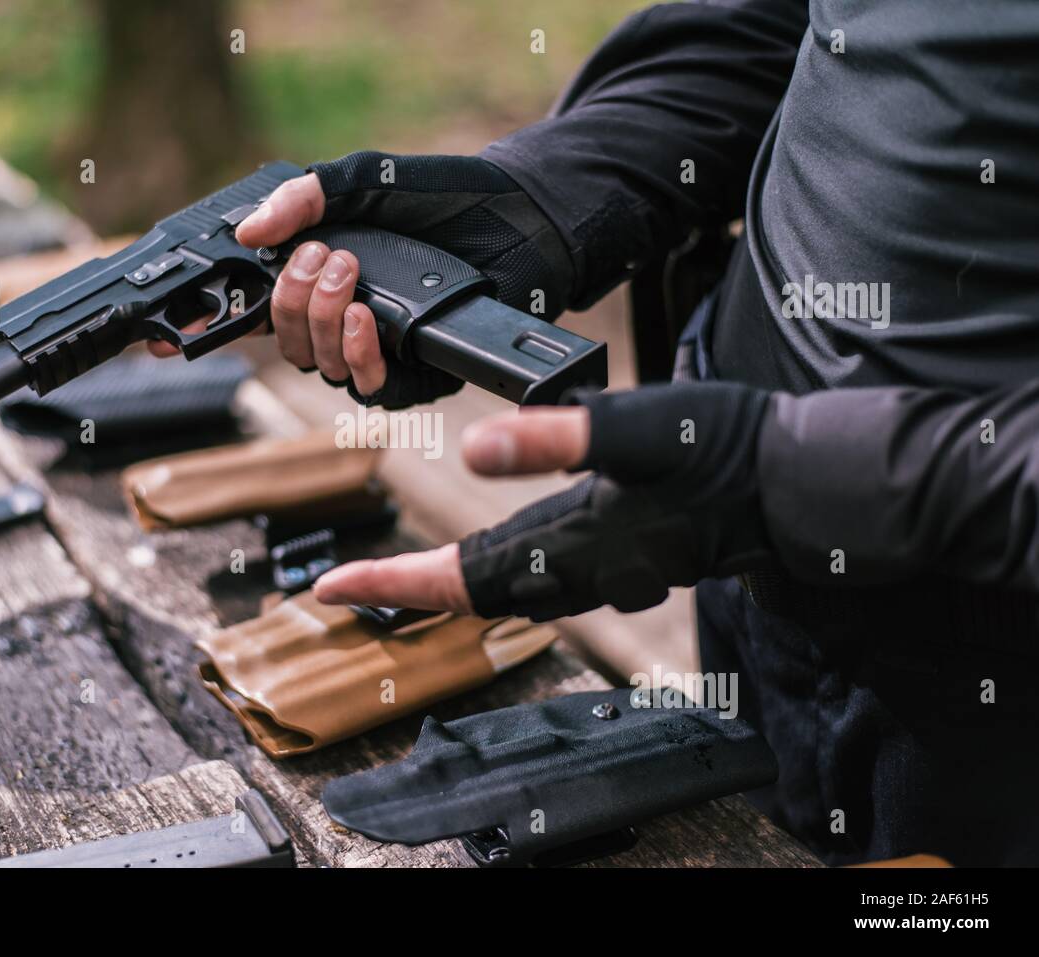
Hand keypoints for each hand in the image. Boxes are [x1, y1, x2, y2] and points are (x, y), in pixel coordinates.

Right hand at [162, 151, 573, 408]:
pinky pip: (372, 388)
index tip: (163, 338)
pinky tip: (367, 318)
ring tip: (349, 272)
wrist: (519, 217)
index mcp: (320, 282)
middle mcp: (344, 323)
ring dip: (323, 322)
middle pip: (285, 343)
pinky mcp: (418, 372)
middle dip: (290, 300)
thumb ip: (307, 196)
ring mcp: (380, 351)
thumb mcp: (364, 182)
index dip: (208, 328)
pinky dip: (359, 354)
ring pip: (322, 367)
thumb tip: (249, 232)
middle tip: (321, 255)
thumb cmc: (443, 197)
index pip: (255, 313)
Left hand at [314, 382, 775, 619]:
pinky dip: (501, 573)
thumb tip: (471, 451)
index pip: (461, 577)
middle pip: (474, 595)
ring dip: (450, 587)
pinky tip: (497, 557)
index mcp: (570, 544)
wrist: (802, 485)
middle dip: (406, 593)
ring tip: (401, 577)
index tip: (331, 589)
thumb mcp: (635, 429)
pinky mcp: (627, 559)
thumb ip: (555, 441)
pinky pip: (544, 581)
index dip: (393, 585)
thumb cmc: (722, 452)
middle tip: (346, 589)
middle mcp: (581, 573)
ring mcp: (607, 573)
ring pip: (508, 594)